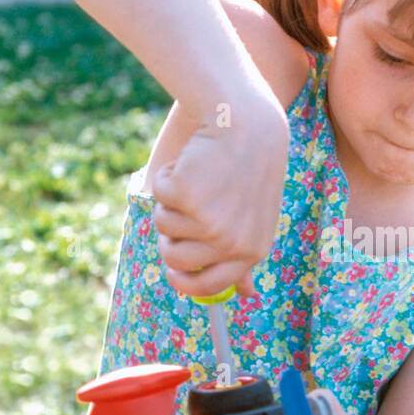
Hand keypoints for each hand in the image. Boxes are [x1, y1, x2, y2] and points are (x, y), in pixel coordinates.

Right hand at [151, 97, 287, 299]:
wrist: (248, 121)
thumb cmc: (250, 168)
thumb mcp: (255, 216)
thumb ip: (244, 255)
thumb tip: (246, 293)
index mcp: (252, 250)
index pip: (210, 285)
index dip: (185, 281)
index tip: (173, 274)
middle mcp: (231, 241)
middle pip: (176, 260)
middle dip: (170, 236)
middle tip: (184, 206)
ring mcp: (208, 221)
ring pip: (163, 225)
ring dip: (170, 201)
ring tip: (199, 175)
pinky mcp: (186, 197)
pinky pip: (158, 195)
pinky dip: (167, 176)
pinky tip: (193, 159)